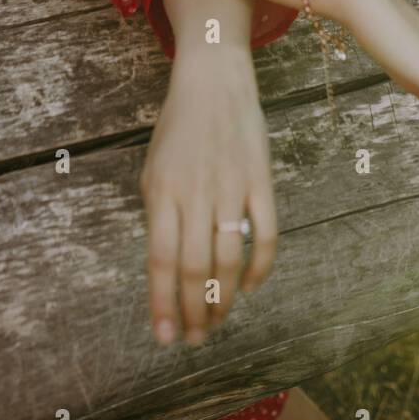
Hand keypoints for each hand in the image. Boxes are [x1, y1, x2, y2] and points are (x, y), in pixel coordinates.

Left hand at [139, 39, 275, 347]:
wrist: (214, 81)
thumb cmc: (178, 128)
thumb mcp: (153, 169)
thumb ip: (158, 216)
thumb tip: (166, 268)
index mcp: (162, 192)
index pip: (161, 261)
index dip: (163, 304)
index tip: (165, 337)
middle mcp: (195, 194)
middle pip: (195, 268)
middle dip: (193, 312)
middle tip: (194, 338)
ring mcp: (230, 187)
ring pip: (228, 258)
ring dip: (223, 298)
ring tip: (216, 322)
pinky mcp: (259, 180)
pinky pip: (264, 234)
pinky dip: (258, 267)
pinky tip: (248, 287)